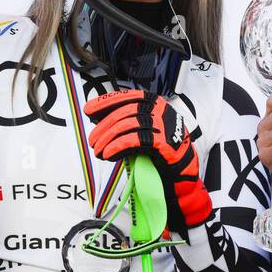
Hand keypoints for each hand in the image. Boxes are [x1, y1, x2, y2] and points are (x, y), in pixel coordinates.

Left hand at [83, 89, 211, 231]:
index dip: (107, 102)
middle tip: (93, 141)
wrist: (182, 175)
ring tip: (98, 151)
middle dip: (104, 126)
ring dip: (108, 139)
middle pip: (125, 112)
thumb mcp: (146, 131)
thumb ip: (128, 123)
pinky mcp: (164, 143)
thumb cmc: (161, 153)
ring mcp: (164, 126)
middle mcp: (162, 112)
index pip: (129, 97)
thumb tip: (99, 120)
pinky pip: (135, 140)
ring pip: (128, 126)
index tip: (90, 110)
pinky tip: (108, 154)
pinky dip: (118, 147)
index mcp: (157, 105)